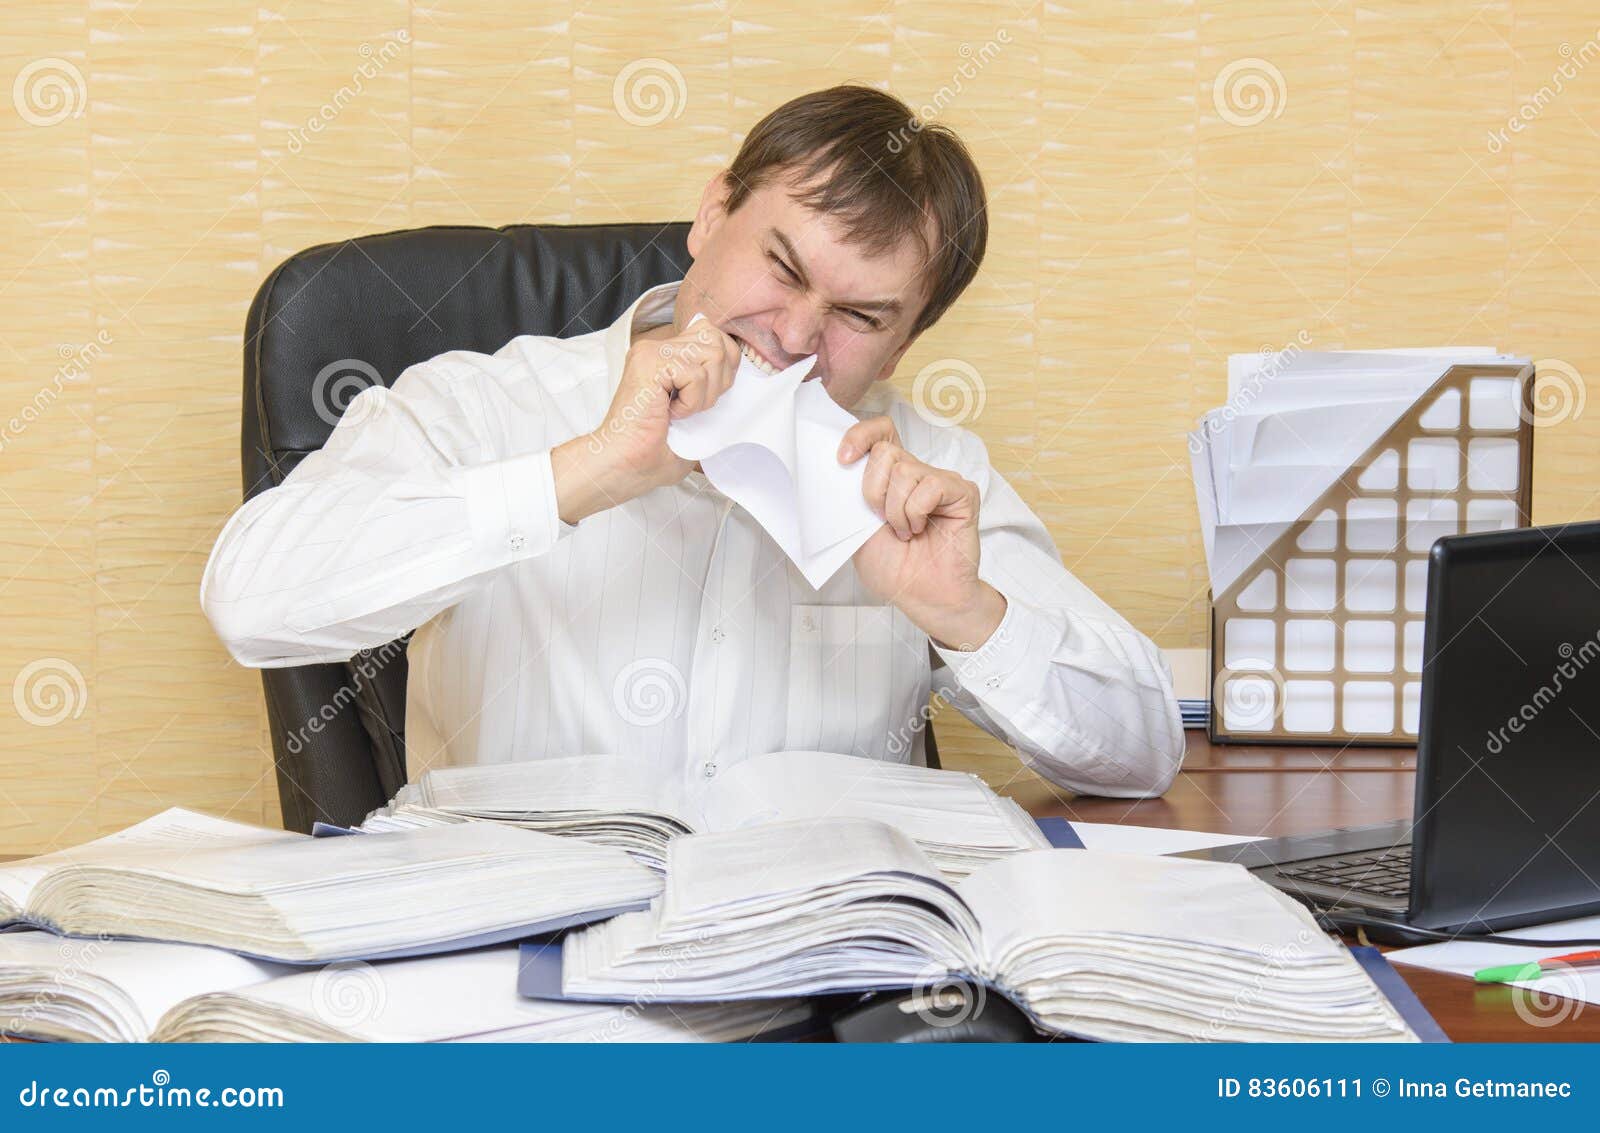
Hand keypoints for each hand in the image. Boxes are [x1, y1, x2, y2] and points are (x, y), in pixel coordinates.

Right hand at [552, 322, 739, 522]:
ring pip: (713, 354)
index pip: (713, 335)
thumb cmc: (652, 451)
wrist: (623, 465)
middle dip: (720, 379)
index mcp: (666, 356)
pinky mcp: (651, 364)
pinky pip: (696, 374)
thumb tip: (740, 375)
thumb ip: (710, 388)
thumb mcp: (693, 415)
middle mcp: (658, 348)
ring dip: (706, 393)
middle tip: (694, 406)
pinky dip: (692, 402)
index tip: (705, 397)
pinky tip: (671, 414)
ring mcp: (652, 353)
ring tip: (681, 412)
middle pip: (718, 340)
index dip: (725, 365)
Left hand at [841, 417, 1006, 649]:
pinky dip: (917, 512)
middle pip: (885, 452)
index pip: (879, 432)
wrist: (923, 596)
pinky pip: (931, 486)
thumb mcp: (856, 528)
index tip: (842, 459)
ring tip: (906, 531)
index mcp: (890, 477)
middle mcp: (916, 473)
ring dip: (896, 511)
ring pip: (905, 471)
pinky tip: (922, 529)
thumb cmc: (893, 568)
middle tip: (883, 521)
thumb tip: (838, 464)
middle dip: (873, 491)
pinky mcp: (962, 492)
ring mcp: (940, 481)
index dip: (860, 435)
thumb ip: (850, 495)